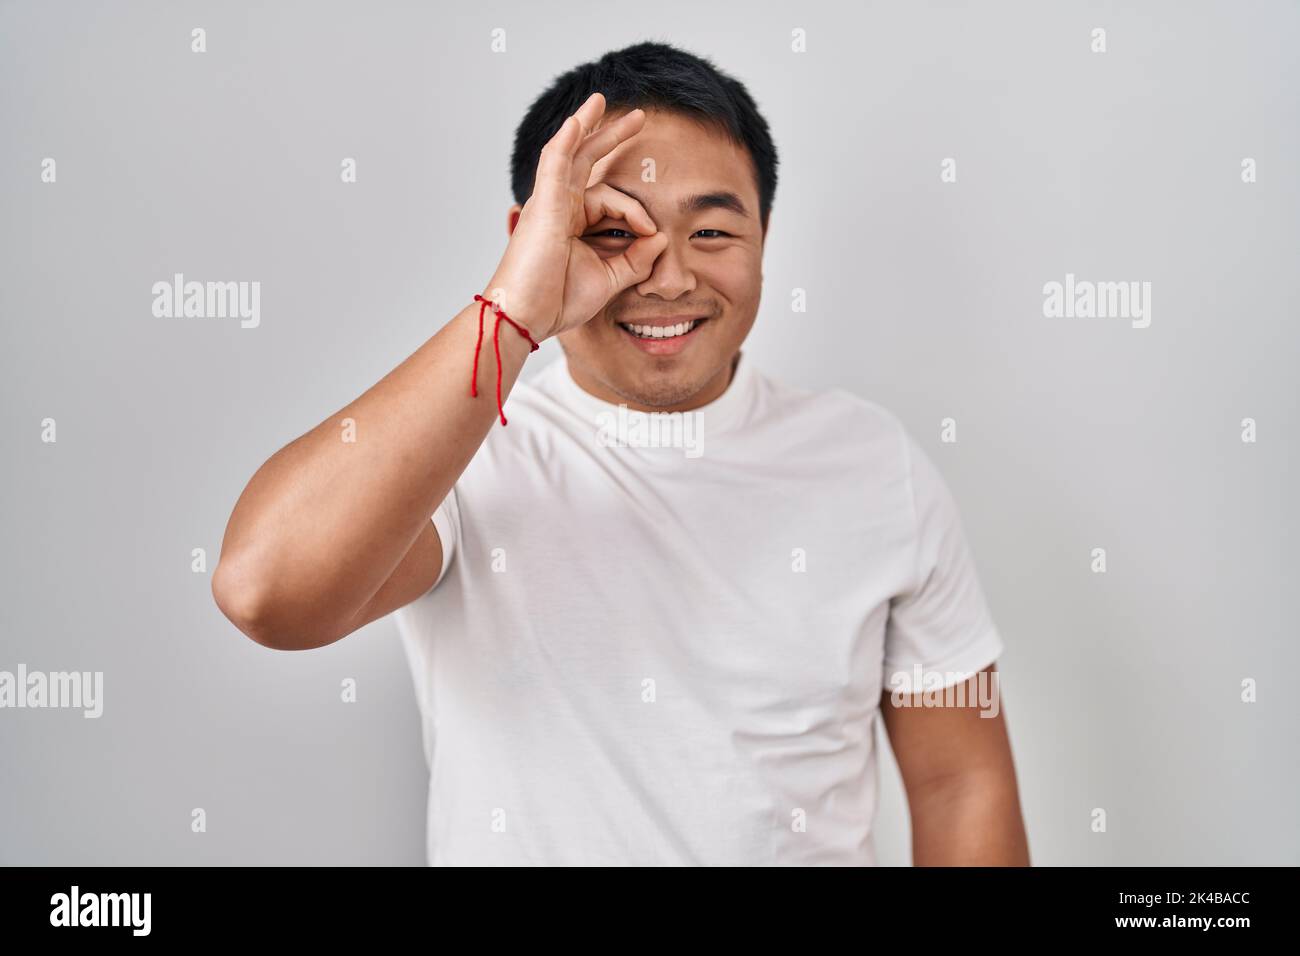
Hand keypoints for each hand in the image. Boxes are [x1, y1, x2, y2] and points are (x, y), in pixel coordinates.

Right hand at [485, 92, 668, 340]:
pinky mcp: (544, 206)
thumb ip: (636, 259)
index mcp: (571, 225)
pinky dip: (567, 140)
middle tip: (639, 117)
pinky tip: (580, 120)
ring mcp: (549, 204)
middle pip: (587, 163)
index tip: (651, 233)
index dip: (637, 213)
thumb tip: (660, 236)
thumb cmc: (557, 301)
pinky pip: (555, 163)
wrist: (525, 317)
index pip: (610, 201)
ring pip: (572, 156)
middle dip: (612, 137)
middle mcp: (558, 209)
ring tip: (605, 101)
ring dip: (590, 126)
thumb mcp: (609, 279)